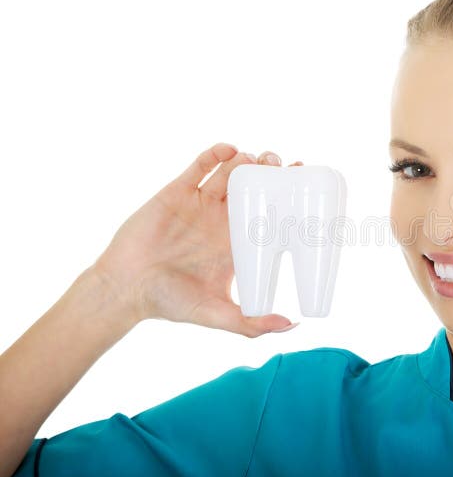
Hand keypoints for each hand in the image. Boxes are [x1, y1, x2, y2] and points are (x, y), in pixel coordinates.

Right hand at [91, 143, 304, 337]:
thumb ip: (250, 324)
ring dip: (247, 161)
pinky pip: (200, 167)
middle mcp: (222, 220)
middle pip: (254, 187)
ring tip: (258, 159)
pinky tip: (230, 149)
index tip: (303, 186)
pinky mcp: (178, 192)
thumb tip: (292, 327)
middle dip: (271, 172)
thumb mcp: (216, 314)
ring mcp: (200, 204)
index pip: (270, 215)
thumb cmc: (169, 302)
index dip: (287, 198)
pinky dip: (215, 155)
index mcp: (237, 243)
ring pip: (231, 173)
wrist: (124, 288)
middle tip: (283, 166)